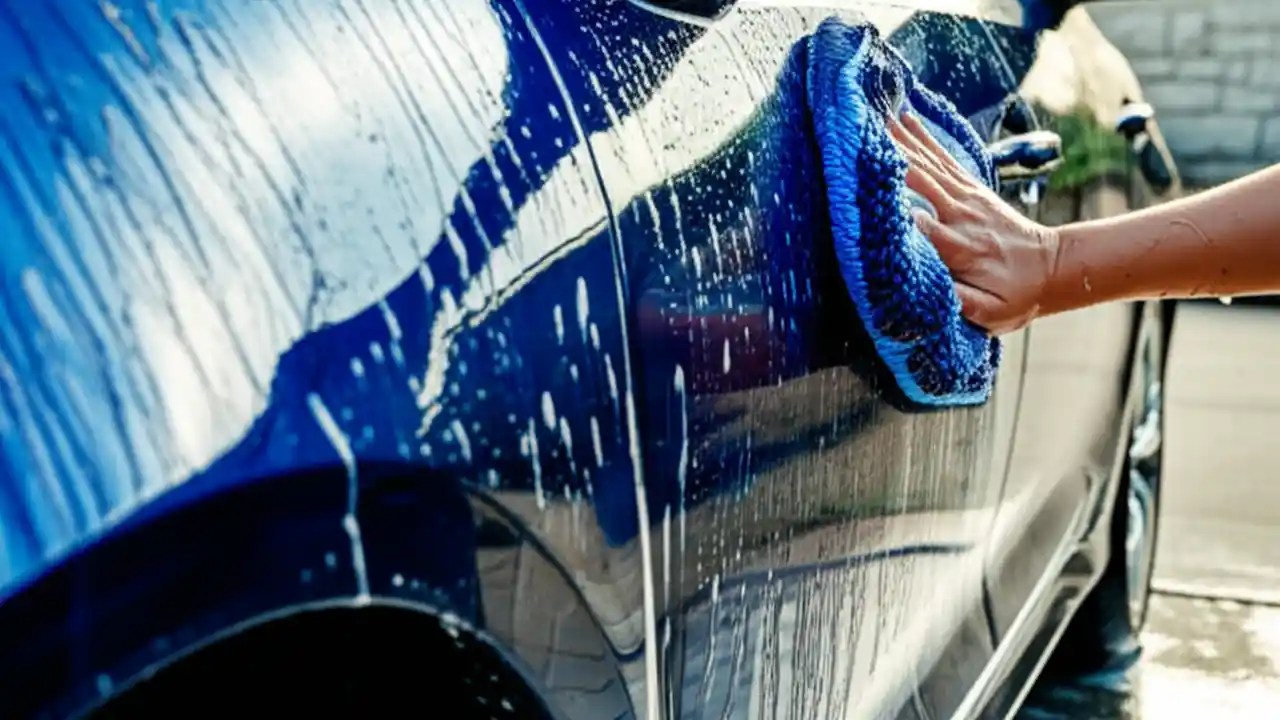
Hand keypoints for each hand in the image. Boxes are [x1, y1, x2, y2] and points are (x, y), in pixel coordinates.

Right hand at [889, 113, 1060, 334]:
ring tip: (875, 118)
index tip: (868, 188)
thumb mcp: (992, 312)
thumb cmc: (1015, 295)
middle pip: (922, 183)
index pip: (923, 227)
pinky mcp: (971, 189)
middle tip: (862, 137)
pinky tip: (905, 119)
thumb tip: (925, 294)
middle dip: (893, 160)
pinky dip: (924, 138)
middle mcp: (962, 215)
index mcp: (961, 248)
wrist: (1052, 267)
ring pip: (929, 165)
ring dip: (902, 141)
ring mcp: (967, 198)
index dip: (896, 209)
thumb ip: (962, 302)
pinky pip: (943, 159)